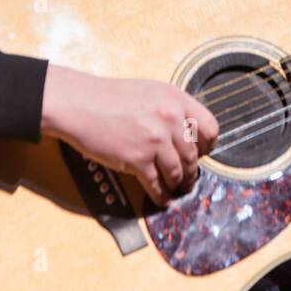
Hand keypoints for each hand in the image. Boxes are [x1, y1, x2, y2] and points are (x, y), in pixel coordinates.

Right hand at [40, 64, 219, 206]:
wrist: (80, 104)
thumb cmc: (109, 97)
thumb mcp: (149, 92)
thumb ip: (171, 109)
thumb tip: (186, 134)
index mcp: (175, 99)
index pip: (209, 127)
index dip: (207, 145)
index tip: (202, 153)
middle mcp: (170, 118)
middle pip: (193, 155)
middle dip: (191, 171)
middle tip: (188, 177)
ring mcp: (154, 140)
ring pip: (177, 172)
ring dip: (177, 184)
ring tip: (175, 188)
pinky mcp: (137, 159)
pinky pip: (156, 185)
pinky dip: (160, 195)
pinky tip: (160, 198)